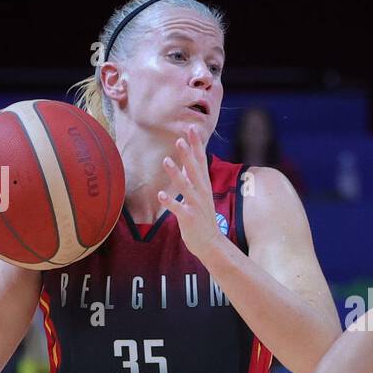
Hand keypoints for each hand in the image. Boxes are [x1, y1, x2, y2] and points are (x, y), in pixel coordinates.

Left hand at [158, 126, 223, 257]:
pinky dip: (170, 202)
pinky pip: (178, 209)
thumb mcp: (199, 195)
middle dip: (187, 154)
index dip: (196, 145)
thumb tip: (186, 162)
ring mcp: (196, 205)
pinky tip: (160, 194)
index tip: (192, 128)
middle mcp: (201, 192)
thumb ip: (192, 178)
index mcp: (203, 185)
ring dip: (176, 173)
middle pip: (194, 170)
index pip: (201, 161)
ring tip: (166, 160)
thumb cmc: (202, 218)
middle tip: (180, 139)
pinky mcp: (189, 218)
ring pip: (185, 186)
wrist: (211, 244)